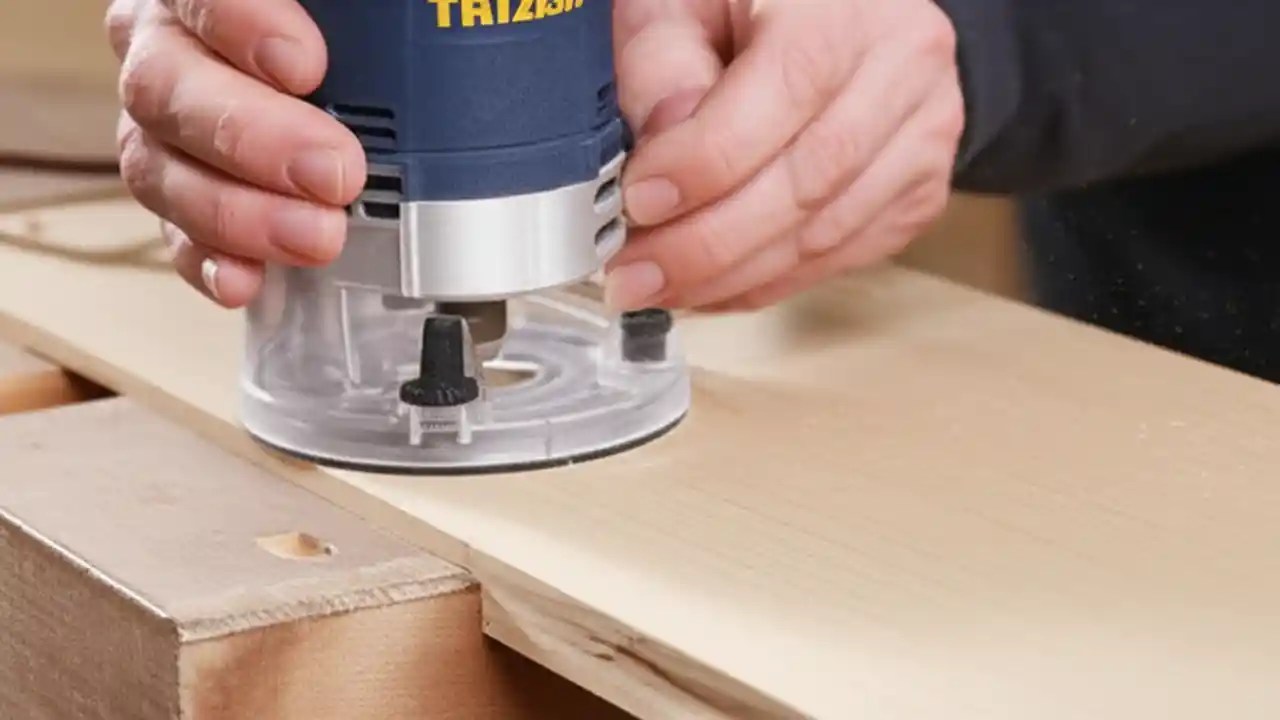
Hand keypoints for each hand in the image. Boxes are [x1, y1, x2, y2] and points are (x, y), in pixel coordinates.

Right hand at [106, 0, 364, 306]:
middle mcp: (170, 45)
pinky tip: (249, 279)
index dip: (237, 24)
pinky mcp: (184, 195)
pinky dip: (212, 261)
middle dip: (252, 137)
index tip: (305, 65)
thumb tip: (408, 33)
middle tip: (333, 171)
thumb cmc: (367, 44)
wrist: (362, 93)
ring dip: (239, 212)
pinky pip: (176, 234)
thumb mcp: (374, 21)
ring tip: (316, 236)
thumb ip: (371, 24)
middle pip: (167, 85)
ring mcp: (167, 125)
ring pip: (160, 166)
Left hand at [606, 0, 964, 311]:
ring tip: (659, 286)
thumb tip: (662, 159)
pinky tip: (709, 287)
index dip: (705, 163)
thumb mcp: (683, 1)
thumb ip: (662, 64)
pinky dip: (766, 283)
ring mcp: (924, 134)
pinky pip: (840, 257)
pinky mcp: (920, 191)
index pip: (784, 92)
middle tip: (634, 274)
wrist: (840, 15)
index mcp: (844, 4)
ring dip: (729, 275)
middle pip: (808, 180)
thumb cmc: (751, 6)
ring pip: (824, 233)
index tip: (638, 201)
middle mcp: (905, 64)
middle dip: (706, 243)